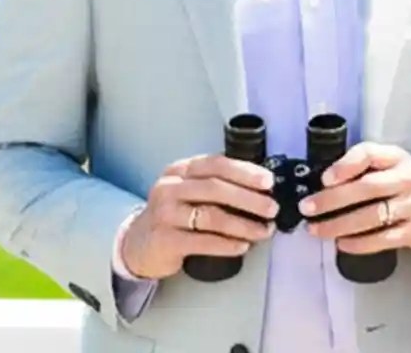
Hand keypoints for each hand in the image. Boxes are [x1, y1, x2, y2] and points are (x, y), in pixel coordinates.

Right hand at [120, 155, 278, 279]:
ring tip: (264, 231)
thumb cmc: (175, 214)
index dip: (245, 172)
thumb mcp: (189, 190)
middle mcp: (170, 187)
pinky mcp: (164, 240)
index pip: (216, 164)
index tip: (268, 182)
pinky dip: (226, 244)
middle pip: (216, 188)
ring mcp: (164, 214)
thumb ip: (217, 183)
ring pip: (211, 216)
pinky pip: (202, 241)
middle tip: (272, 208)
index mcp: (180, 170)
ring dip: (243, 224)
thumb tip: (262, 188)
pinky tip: (243, 246)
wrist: (138, 243)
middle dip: (250, 199)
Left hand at [299, 143, 410, 254]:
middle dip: (332, 199)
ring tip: (317, 230)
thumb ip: (362, 168)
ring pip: (373, 215)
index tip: (324, 179)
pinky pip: (385, 239)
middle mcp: (409, 178)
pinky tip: (342, 244)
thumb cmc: (404, 187)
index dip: (345, 165)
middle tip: (308, 208)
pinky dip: (360, 244)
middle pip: (367, 187)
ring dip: (340, 224)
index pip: (370, 154)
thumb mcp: (390, 167)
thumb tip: (322, 183)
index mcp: (397, 158)